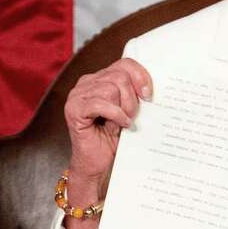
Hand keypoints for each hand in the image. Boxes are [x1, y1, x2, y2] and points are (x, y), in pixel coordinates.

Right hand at [62, 57, 151, 191]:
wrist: (97, 164)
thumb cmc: (113, 139)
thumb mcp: (129, 113)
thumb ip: (135, 96)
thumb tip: (154, 88)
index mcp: (100, 79)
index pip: (124, 64)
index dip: (140, 77)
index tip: (149, 96)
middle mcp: (87, 83)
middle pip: (119, 76)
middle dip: (132, 98)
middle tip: (133, 116)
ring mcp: (77, 95)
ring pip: (110, 88)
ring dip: (123, 108)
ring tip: (122, 124)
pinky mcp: (73, 109)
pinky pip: (100, 103)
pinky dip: (115, 115)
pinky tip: (120, 126)